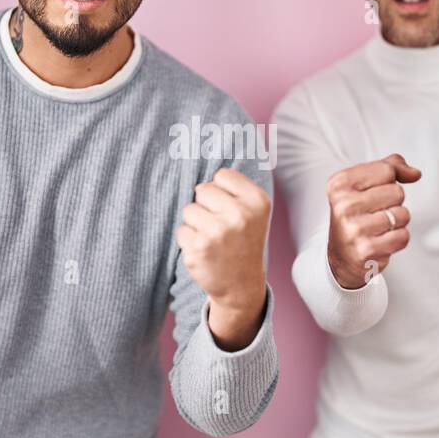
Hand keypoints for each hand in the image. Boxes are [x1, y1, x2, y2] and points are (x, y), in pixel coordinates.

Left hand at [176, 167, 271, 349]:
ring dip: (196, 224)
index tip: (231, 209)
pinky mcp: (198, 249)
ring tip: (213, 240)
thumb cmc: (244, 240)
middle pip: (202, 189)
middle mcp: (239, 215)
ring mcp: (217, 233)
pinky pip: (181, 230)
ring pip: (189, 210)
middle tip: (221, 227)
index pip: (221, 175)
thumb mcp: (254, 210)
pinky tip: (205, 252)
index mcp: (257, 201)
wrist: (242, 285)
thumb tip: (199, 152)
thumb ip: (234, 186)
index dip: (222, 192)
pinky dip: (189, 241)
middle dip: (207, 206)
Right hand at [326, 153, 420, 288]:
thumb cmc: (356, 215)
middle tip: (374, 213)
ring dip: (397, 222)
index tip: (373, 193)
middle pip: (397, 192)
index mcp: (340, 183)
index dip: (388, 181)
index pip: (386, 170)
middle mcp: (344, 205)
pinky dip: (398, 239)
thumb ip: (389, 167)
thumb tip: (415, 173)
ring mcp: (354, 229)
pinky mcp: (367, 250)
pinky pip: (403, 236)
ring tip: (378, 227)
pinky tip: (382, 240)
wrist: (341, 256)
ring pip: (402, 214)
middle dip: (393, 203)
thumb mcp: (363, 184)